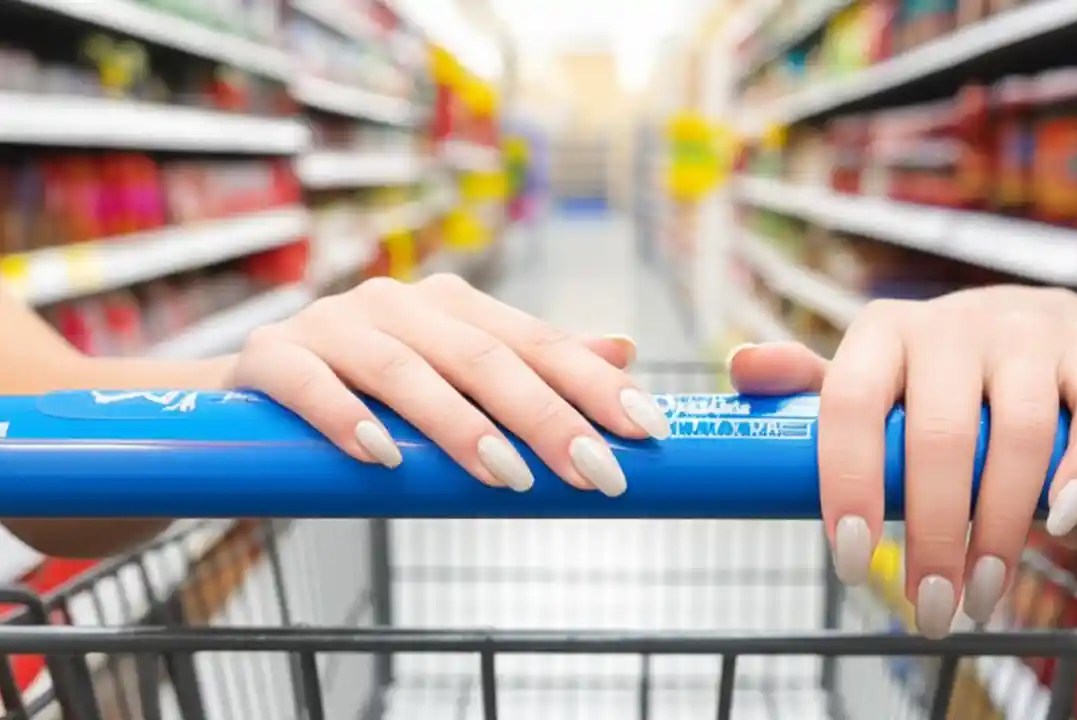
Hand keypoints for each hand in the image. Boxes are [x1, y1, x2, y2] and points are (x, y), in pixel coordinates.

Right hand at [223, 274, 669, 495]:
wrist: (250, 400)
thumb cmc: (372, 394)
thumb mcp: (455, 378)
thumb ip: (532, 364)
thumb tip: (624, 348)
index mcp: (451, 305)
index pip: (536, 342)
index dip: (594, 385)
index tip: (647, 432)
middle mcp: (398, 303)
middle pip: (482, 359)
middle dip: (546, 418)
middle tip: (597, 474)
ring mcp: (332, 324)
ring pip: (405, 371)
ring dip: (459, 427)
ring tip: (509, 478)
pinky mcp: (271, 355)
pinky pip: (311, 384)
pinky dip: (346, 418)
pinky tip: (380, 457)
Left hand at [729, 286, 1076, 637]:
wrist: (1040, 343)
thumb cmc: (938, 386)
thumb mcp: (873, 387)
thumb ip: (813, 391)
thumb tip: (741, 367)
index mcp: (883, 331)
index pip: (851, 404)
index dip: (849, 486)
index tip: (855, 563)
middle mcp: (953, 322)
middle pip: (939, 434)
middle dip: (932, 535)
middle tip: (930, 610)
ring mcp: (1028, 329)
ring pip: (1021, 433)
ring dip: (1003, 529)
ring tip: (984, 594)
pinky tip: (1064, 524)